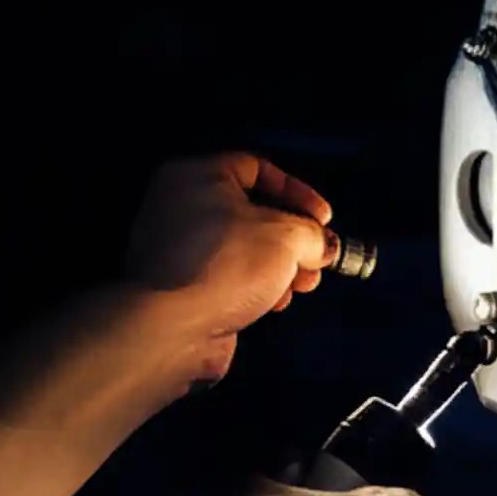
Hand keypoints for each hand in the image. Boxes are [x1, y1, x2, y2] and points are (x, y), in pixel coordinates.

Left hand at [124, 152, 338, 390]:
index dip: (298, 191)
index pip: (258, 167)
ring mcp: (177, 248)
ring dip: (282, 266)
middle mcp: (181, 205)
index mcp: (198, 175)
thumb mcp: (287, 236)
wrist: (170, 328)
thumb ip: (315, 235)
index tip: (324, 220)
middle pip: (254, 211)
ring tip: (304, 285)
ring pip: (245, 247)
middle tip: (318, 258)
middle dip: (295, 238)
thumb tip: (325, 247)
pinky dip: (256, 285)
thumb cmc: (229, 263)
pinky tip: (275, 303)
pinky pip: (229, 275)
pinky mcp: (181, 286)